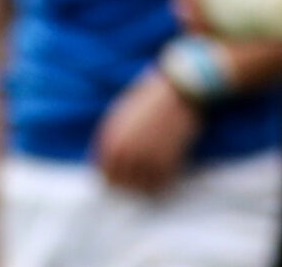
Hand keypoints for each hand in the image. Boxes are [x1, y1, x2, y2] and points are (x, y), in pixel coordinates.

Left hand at [90, 67, 200, 194]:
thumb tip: (110, 158)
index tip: (117, 178)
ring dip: (142, 187)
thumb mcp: (121, 115)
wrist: (178, 93)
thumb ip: (114, 137)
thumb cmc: (149, 100)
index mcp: (110, 138)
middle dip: (125, 184)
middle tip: (134, 183)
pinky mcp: (167, 163)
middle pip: (119, 183)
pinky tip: (162, 179)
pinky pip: (159, 185)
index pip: (102, 170)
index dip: (109, 176)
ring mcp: (146, 159)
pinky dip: (159, 186)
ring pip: (139, 188)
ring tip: (148, 182)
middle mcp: (125, 151)